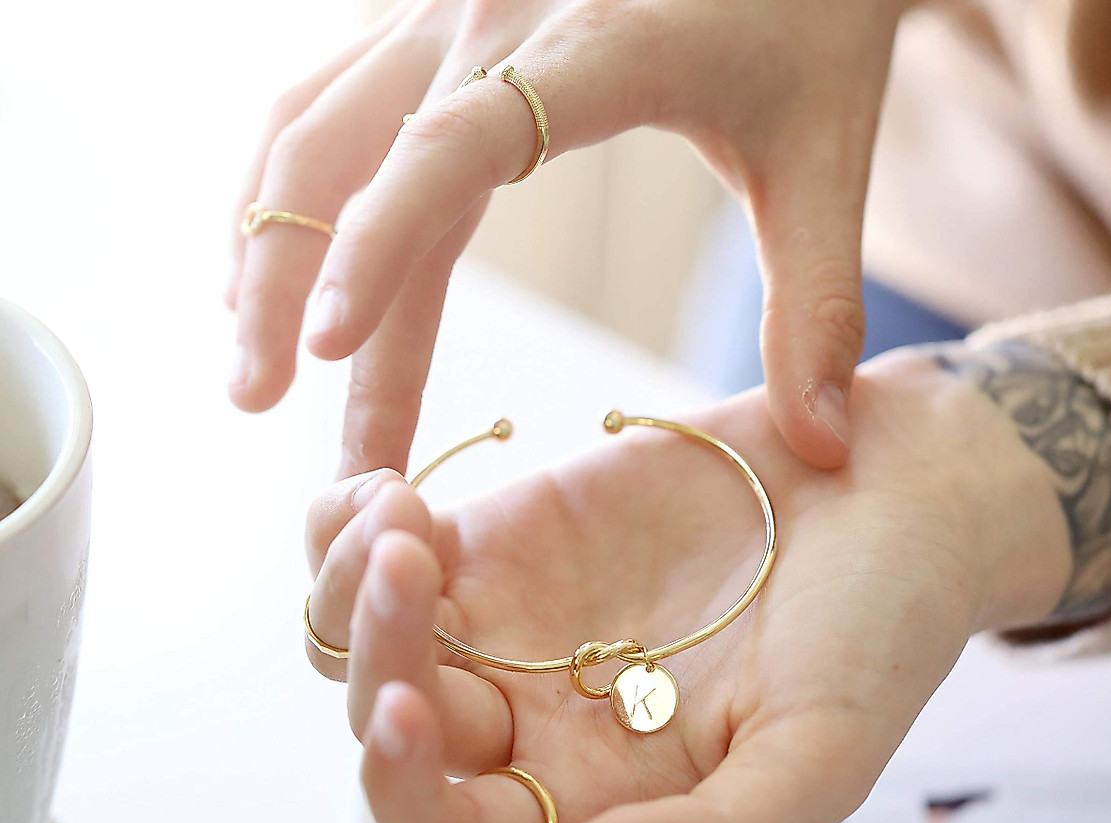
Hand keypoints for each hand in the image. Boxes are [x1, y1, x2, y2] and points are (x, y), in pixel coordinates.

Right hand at [229, 0, 912, 474]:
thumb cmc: (810, 17)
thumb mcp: (823, 159)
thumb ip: (815, 306)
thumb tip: (824, 450)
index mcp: (591, 48)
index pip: (453, 149)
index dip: (381, 244)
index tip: (326, 351)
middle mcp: (492, 14)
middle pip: (345, 149)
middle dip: (289, 283)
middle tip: (258, 402)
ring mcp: (446, 9)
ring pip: (311, 124)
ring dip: (263, 238)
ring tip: (247, 356)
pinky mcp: (434, 22)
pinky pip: (325, 100)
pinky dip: (285, 188)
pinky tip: (268, 262)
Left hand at [303, 349, 1071, 822]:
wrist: (893, 498)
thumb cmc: (874, 639)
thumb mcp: (818, 757)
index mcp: (592, 801)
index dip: (406, 794)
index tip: (405, 708)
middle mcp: (530, 725)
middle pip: (387, 725)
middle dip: (376, 654)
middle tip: (412, 559)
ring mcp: (507, 629)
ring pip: (359, 637)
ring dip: (350, 585)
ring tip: (397, 511)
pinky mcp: (503, 538)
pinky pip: (382, 546)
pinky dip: (349, 522)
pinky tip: (377, 486)